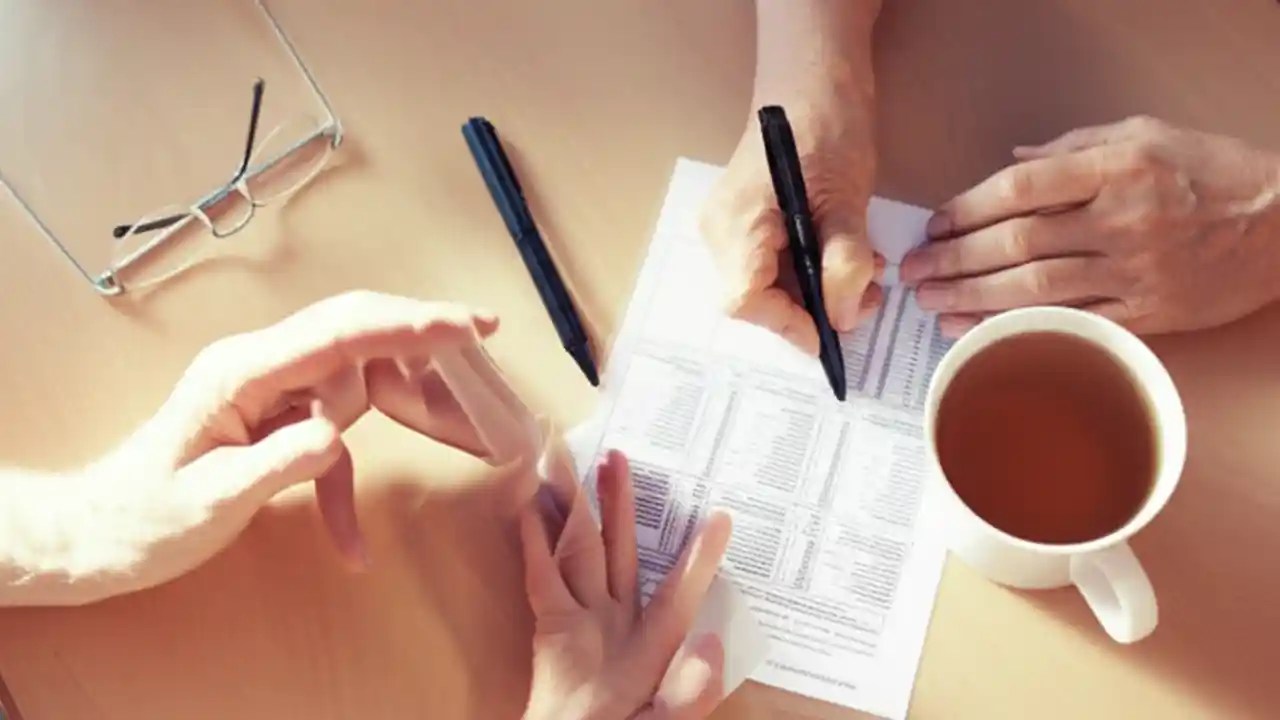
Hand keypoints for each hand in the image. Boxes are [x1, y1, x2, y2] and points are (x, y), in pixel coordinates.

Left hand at [50, 291, 540, 604]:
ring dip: (417, 404)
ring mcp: (280, 390)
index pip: (338, 332)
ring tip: (475, 434)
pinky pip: (341, 438)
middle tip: (490, 335)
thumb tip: (334, 436)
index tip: (466, 325)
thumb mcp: (211, 499)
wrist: (104, 533)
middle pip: (361, 333)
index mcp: (245, 371)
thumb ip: (278, 462)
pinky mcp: (287, 420)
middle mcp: (268, 367)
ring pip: (365, 375)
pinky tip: (355, 547)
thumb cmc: (145, 516)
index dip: (406, 323)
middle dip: (426, 332)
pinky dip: (353, 490)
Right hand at [520, 449, 732, 719]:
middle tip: (619, 457)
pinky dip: (534, 543)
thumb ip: (689, 694)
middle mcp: (617, 626)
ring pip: (578, 553)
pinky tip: (529, 509)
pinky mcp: (548, 632)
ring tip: (563, 465)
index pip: (679, 594)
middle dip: (619, 505)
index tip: (721, 517)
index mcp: (652, 649)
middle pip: (619, 552)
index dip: (700, 558)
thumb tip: (712, 643)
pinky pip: (541, 579)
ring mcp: (581, 626)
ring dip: (572, 509)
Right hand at [700, 99, 884, 354]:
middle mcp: (721, 232)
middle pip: (756, 298)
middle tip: (865, 302)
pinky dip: (811, 272)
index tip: (832, 337)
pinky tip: (848, 259)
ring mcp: (730, 228)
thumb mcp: (847, 201)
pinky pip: (773, 264)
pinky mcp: (748, 224)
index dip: (788, 325)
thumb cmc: (827, 127)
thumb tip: (841, 320)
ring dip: (818, 291)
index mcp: (736, 223)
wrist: (814, 79)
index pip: (746, 300)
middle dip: (812, 310)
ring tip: (866, 276)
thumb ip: (843, 265)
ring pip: (768, 285)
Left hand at [902, 117, 1279, 335]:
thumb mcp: (1146, 134)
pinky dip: (1020, 329)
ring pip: (1036, 288)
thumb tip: (1011, 164)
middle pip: (1017, 243)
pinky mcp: (1147, 313)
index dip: (968, 209)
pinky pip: (1072, 323)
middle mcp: (1120, 220)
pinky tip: (978, 332)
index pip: (1022, 190)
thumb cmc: (1214, 172)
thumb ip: (1074, 147)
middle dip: (955, 259)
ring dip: (973, 298)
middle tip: (913, 271)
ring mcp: (1134, 271)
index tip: (934, 224)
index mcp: (1116, 170)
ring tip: (930, 302)